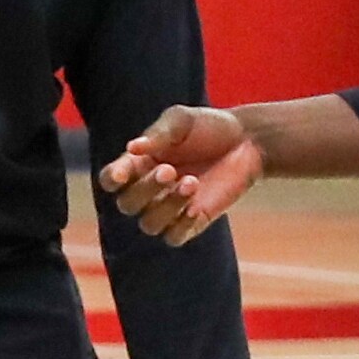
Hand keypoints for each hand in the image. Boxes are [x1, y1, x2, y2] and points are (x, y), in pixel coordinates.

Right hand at [98, 106, 260, 246]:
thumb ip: (158, 134)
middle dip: (146, 189)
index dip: (112, 179)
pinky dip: (182, 224)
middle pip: (128, 205)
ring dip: (166, 206)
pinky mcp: (193, 222)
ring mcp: (170, 208)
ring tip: (192, 182)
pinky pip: (174, 237)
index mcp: (138, 163)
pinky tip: (197, 206)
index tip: (124, 172)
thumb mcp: (182, 121)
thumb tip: (132, 148)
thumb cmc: (209, 127)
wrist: (247, 142)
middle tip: (170, 170)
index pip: (110, 179)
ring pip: (149, 225)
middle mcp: (149, 189)